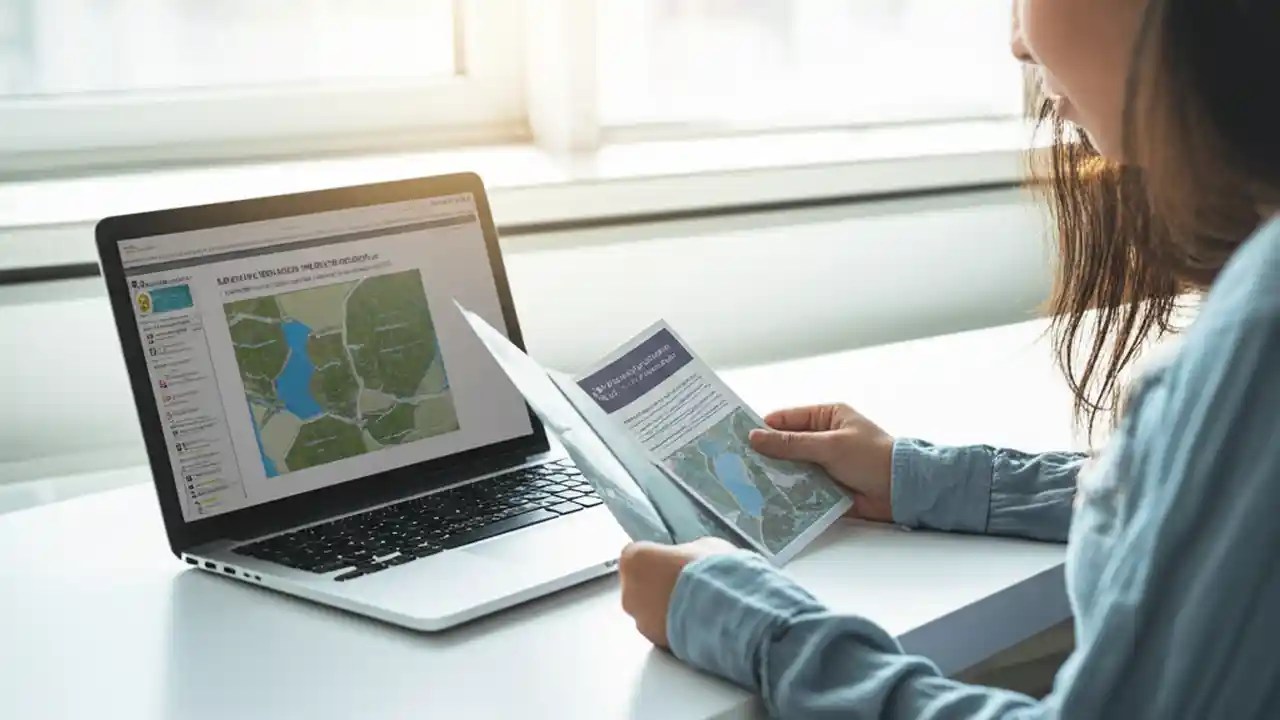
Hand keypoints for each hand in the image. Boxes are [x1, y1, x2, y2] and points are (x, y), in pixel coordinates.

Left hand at [618, 537, 738, 647]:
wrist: (727, 609)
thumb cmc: (711, 570)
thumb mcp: (702, 546)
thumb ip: (684, 552)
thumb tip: (687, 557)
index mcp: (635, 559)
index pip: (637, 555)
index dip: (659, 558)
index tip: (674, 560)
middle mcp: (629, 591)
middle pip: (640, 586)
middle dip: (659, 586)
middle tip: (687, 584)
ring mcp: (641, 620)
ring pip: (650, 612)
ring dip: (667, 610)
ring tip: (697, 606)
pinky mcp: (657, 643)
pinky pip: (663, 631)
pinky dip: (676, 628)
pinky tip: (698, 622)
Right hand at [749, 403, 894, 522]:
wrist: (902, 490)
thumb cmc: (871, 457)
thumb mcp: (829, 445)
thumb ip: (791, 443)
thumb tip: (755, 437)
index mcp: (826, 417)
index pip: (786, 419)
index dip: (762, 428)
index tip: (736, 438)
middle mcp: (823, 438)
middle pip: (785, 445)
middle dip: (765, 454)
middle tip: (734, 463)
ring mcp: (824, 463)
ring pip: (790, 468)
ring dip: (774, 475)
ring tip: (743, 483)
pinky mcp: (826, 487)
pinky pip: (800, 487)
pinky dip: (787, 492)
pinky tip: (766, 498)